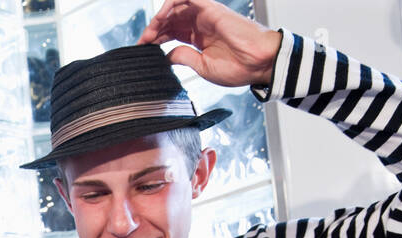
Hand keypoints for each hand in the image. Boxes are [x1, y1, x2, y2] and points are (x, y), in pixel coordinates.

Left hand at [137, 0, 281, 87]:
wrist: (258, 64)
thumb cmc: (238, 67)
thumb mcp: (202, 67)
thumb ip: (183, 57)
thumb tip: (166, 55)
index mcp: (199, 38)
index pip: (172, 32)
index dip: (155, 38)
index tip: (143, 49)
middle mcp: (201, 24)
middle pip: (171, 19)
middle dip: (153, 29)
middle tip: (143, 42)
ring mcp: (206, 15)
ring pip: (176, 7)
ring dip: (159, 18)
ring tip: (150, 32)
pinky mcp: (211, 9)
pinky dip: (170, 5)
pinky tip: (161, 18)